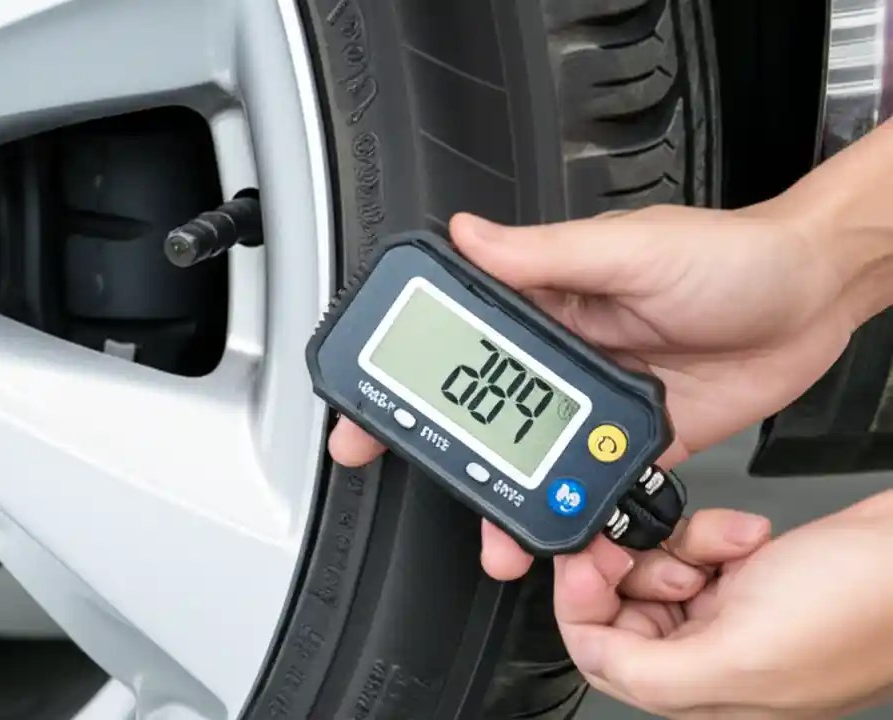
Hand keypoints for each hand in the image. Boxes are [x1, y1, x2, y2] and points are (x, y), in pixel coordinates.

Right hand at [329, 205, 858, 578]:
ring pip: (535, 455)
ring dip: (509, 495)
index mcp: (551, 302)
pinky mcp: (641, 437)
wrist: (816, 297)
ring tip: (497, 533)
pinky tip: (560, 528)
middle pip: (487, 409)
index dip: (409, 369)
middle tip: (394, 465)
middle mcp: (568, 354)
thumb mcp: (630, 248)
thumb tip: (467, 235)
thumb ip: (545, 254)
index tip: (365, 397)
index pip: (463, 337)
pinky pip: (596, 481)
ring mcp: (602, 400)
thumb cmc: (731, 256)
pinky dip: (575, 509)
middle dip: (440, 446)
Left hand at [558, 492, 892, 718]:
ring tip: (722, 545)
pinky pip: (697, 548)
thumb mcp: (742, 654)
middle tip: (650, 543)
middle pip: (624, 611)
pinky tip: (747, 538)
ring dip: (681, 546)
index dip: (582, 605)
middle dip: (637, 568)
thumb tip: (592, 658)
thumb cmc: (860, 606)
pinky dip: (712, 534)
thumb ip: (653, 671)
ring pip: (658, 572)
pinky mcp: (751, 577)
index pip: (604, 657)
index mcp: (706, 696)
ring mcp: (734, 617)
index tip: (585, 557)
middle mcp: (715, 661)